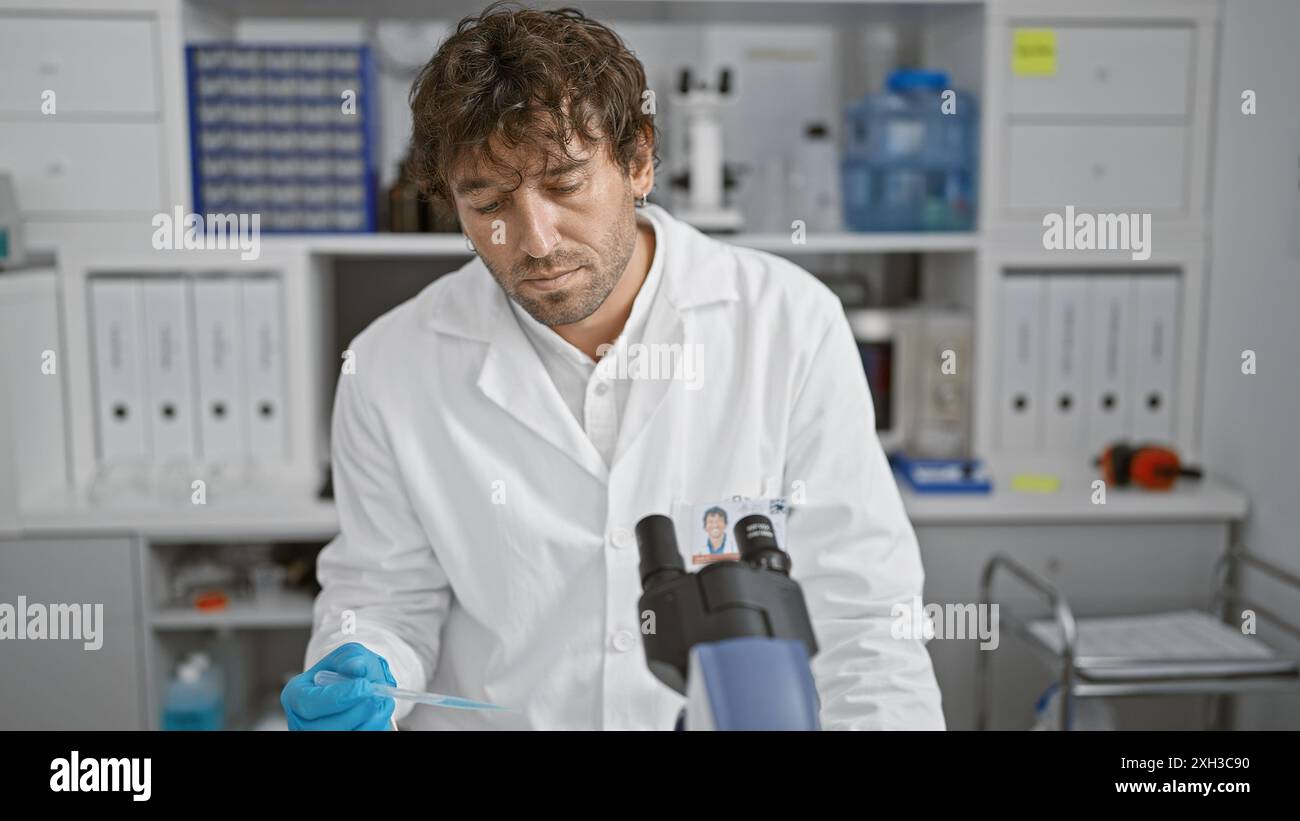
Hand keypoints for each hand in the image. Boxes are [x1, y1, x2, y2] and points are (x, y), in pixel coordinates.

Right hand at [281, 642, 396, 730]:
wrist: (358, 688)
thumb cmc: (347, 672)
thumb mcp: (347, 655)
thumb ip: (351, 658)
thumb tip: (356, 667)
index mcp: (296, 696)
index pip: (309, 703)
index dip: (339, 696)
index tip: (364, 686)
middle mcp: (301, 722)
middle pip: (325, 728)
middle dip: (356, 712)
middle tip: (377, 696)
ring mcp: (317, 735)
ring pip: (343, 736)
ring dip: (369, 720)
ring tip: (382, 700)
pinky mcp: (337, 742)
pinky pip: (359, 738)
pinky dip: (374, 726)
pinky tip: (381, 710)